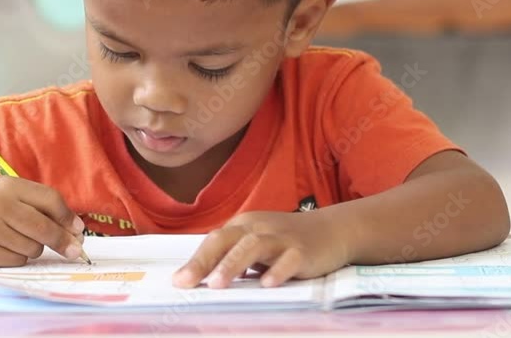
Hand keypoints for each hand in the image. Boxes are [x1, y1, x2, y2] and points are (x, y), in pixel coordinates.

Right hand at [0, 177, 84, 266]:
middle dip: (62, 241)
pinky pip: (16, 261)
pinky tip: (5, 248)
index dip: (67, 216)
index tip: (78, 230)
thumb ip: (41, 206)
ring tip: (17, 239)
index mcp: (8, 185)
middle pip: (43, 227)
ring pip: (32, 248)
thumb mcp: (11, 195)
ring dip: (34, 248)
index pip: (49, 199)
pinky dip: (18, 258)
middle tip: (74, 251)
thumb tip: (75, 230)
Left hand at [172, 210, 352, 288]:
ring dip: (232, 264)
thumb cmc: (287, 241)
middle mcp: (258, 228)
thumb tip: (201, 280)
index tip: (178, 282)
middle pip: (226, 240)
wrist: (333, 229)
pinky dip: (277, 270)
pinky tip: (267, 284)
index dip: (195, 261)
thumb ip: (233, 258)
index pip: (213, 241)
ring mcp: (281, 238)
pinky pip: (288, 259)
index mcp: (243, 226)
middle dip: (204, 261)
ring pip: (252, 246)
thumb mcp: (257, 244)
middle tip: (186, 282)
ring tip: (217, 284)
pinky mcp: (303, 250)